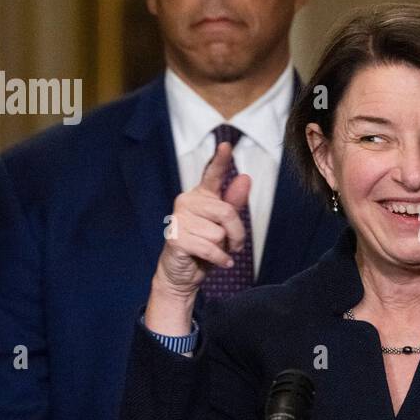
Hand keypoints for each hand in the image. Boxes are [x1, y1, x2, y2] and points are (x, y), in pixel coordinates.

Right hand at [147, 141, 249, 329]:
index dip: (220, 160)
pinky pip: (210, 247)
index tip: (226, 145)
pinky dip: (219, 259)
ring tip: (216, 252)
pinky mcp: (175, 237)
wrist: (182, 275)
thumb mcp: (224, 226)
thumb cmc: (204, 247)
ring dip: (224, 248)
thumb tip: (245, 178)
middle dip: (236, 233)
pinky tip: (218, 262)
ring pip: (219, 232)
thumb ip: (233, 203)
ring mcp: (178, 218)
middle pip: (227, 212)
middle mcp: (186, 201)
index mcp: (200, 196)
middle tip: (233, 245)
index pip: (212, 175)